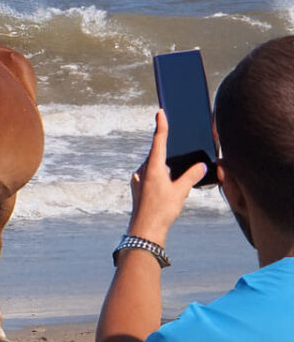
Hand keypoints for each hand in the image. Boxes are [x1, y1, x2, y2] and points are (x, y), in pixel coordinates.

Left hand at [128, 110, 202, 245]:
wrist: (145, 229)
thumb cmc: (161, 210)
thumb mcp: (180, 192)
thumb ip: (191, 176)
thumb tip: (201, 166)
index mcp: (153, 168)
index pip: (158, 141)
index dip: (161, 126)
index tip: (160, 112)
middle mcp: (143, 171)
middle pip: (156, 153)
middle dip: (166, 146)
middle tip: (173, 135)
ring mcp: (139, 179)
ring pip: (153, 165)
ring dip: (164, 163)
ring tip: (177, 165)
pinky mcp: (139, 188)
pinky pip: (151, 175)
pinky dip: (161, 174)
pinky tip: (169, 182)